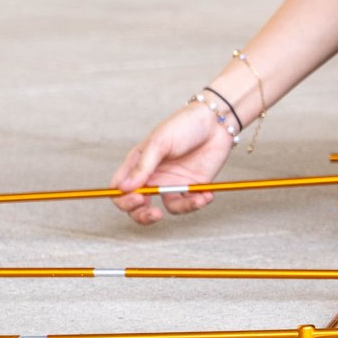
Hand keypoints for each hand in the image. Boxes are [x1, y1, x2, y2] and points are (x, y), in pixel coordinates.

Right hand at [113, 103, 235, 224]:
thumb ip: (143, 166)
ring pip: (168, 208)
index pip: (120, 190)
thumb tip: (123, 188)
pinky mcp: (193, 186)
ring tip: (197, 199)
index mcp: (138, 165)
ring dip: (182, 209)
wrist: (216, 121)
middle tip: (155, 214)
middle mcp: (153, 177)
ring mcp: (173, 183)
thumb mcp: (159, 142)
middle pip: (139, 206)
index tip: (139, 198)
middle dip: (143, 216)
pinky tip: (206, 195)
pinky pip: (190, 203)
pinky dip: (197, 203)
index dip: (124, 200)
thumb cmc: (184, 125)